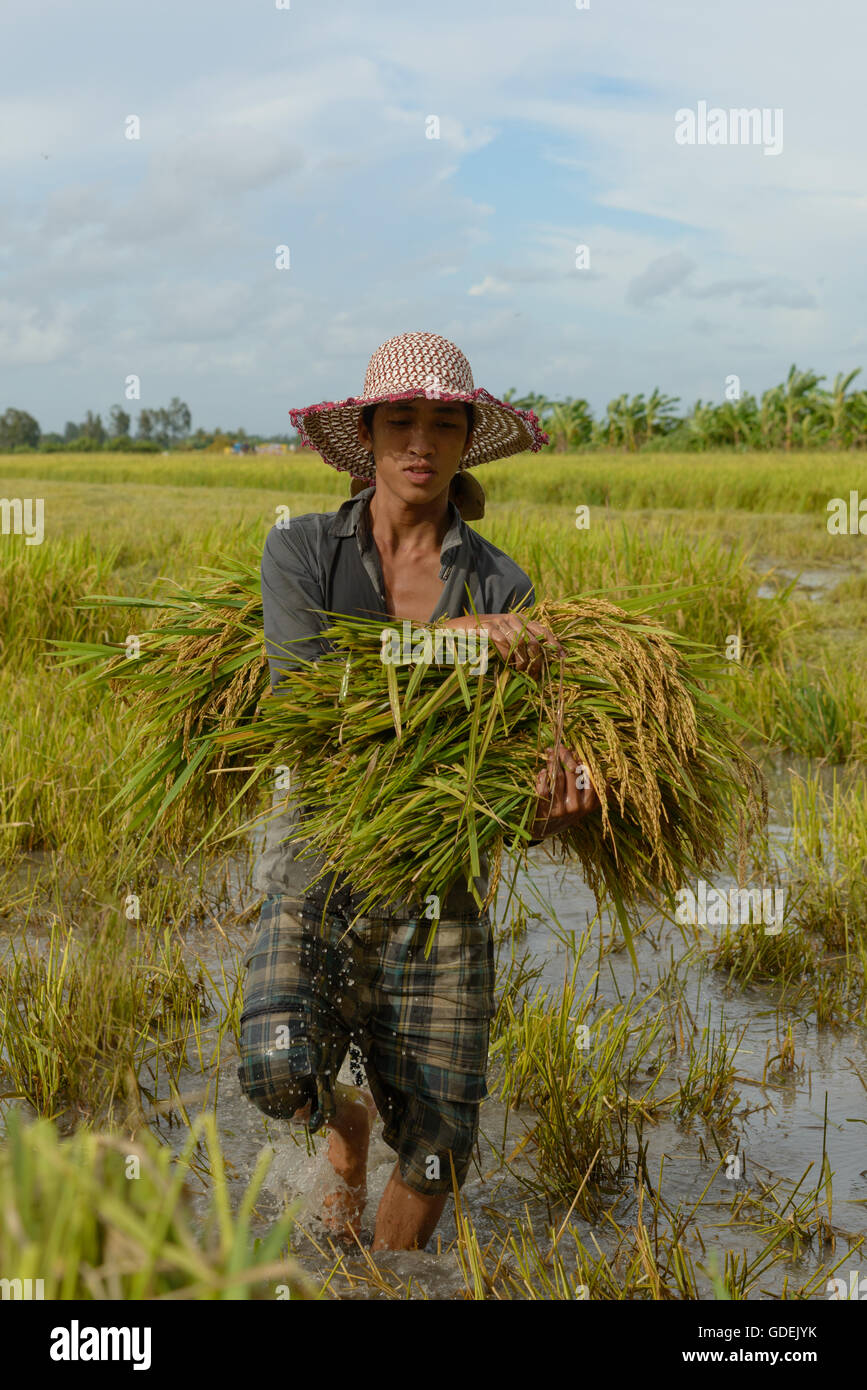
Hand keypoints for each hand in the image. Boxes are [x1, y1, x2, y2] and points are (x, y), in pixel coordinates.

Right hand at [444, 612, 562, 677]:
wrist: (457, 629)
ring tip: (520, 671)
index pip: (542, 629)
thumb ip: (520, 645)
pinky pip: (502, 641)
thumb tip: (538, 662)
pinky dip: (506, 654)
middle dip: (536, 659)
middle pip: (533, 640)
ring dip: (522, 660)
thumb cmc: (483, 638)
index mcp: (520, 620)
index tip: (563, 657)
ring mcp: (499, 621)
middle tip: (534, 674)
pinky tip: (506, 663)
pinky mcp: (486, 627)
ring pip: (519, 642)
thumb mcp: (504, 638)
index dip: (554, 643)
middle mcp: (512, 619)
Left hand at [530, 743, 600, 838]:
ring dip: (552, 761)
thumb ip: (595, 791)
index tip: (576, 750)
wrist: (546, 829)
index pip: (590, 776)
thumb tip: (611, 777)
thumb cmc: (568, 810)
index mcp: (589, 804)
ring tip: (550, 753)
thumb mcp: (585, 804)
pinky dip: (543, 775)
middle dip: (566, 755)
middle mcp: (577, 806)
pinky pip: (544, 785)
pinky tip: (543, 771)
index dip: (583, 760)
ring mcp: (561, 808)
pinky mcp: (545, 808)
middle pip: (573, 773)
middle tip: (560, 746)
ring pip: (558, 776)